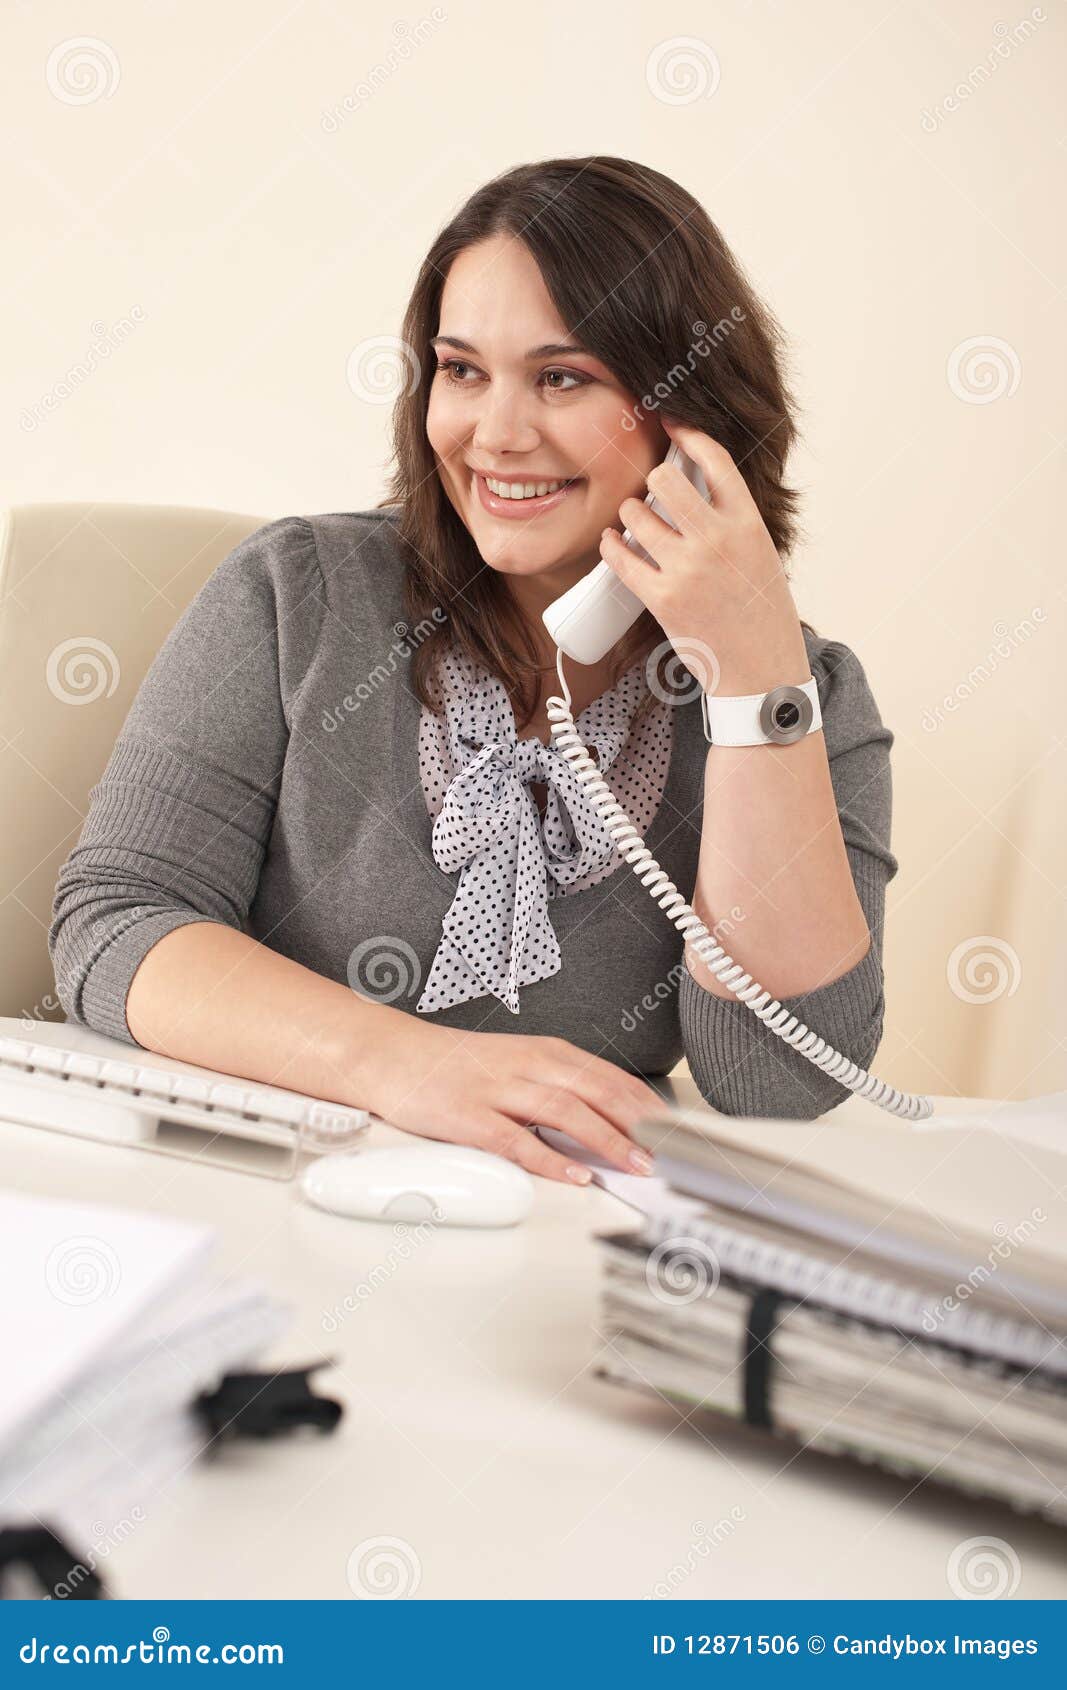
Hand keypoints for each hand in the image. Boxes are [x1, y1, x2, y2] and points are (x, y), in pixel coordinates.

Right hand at [356, 1018, 661, 1183]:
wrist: (391, 1055)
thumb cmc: (456, 1066)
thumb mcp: (516, 1065)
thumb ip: (558, 1088)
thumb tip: (607, 1121)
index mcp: (544, 1051)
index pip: (607, 1076)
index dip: (645, 1104)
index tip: (675, 1129)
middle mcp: (526, 1065)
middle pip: (594, 1090)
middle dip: (636, 1122)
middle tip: (667, 1152)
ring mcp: (497, 1089)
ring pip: (563, 1111)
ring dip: (605, 1139)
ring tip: (634, 1164)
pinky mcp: (468, 1115)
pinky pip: (516, 1139)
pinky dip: (548, 1158)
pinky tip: (573, 1174)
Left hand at [602, 418, 808, 695]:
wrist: (762, 671)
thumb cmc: (762, 614)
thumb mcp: (761, 555)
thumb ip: (732, 521)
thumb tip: (695, 486)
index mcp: (748, 523)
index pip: (714, 459)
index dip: (688, 434)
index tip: (672, 424)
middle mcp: (717, 540)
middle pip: (664, 479)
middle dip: (652, 481)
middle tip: (652, 495)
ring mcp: (688, 569)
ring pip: (636, 514)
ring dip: (629, 515)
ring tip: (636, 525)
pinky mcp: (663, 599)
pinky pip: (622, 557)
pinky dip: (611, 546)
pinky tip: (612, 543)